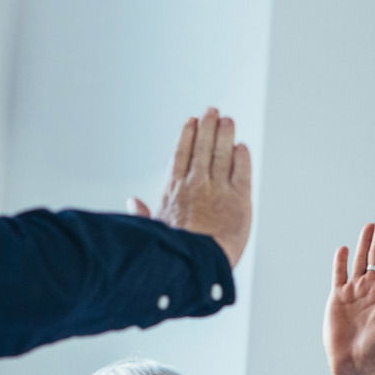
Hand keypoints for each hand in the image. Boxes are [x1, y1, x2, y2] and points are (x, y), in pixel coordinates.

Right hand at [133, 107, 251, 267]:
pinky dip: (241, 157)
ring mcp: (218, 189)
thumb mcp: (153, 229)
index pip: (180, 154)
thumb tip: (132, 202)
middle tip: (212, 111)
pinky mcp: (239, 199)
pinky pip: (242, 171)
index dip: (187, 135)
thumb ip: (144, 213)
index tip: (190, 121)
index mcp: (173, 189)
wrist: (196, 263)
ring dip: (224, 133)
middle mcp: (196, 183)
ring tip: (227, 120)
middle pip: (202, 146)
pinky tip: (241, 147)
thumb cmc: (173, 251)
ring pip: (222, 153)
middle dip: (207, 126)